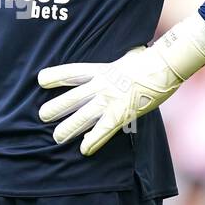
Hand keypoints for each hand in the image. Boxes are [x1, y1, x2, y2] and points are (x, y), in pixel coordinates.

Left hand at [36, 13, 204, 155]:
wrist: (164, 65)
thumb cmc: (150, 59)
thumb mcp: (129, 56)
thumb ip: (122, 61)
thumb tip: (132, 54)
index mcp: (101, 70)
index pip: (73, 72)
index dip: (56, 76)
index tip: (40, 79)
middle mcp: (101, 85)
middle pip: (72, 98)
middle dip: (56, 107)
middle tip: (42, 115)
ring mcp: (109, 100)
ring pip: (82, 116)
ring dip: (68, 128)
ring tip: (57, 137)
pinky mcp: (121, 114)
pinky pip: (103, 130)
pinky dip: (93, 141)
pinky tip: (84, 150)